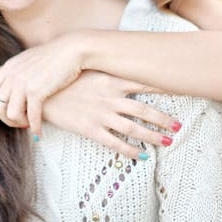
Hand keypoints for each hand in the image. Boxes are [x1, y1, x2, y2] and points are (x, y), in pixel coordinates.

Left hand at [0, 34, 82, 135]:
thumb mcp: (28, 60)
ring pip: (11, 114)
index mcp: (8, 68)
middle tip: (18, 125)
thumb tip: (7, 83)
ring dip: (20, 123)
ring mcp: (23, 83)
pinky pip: (31, 116)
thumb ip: (16, 71)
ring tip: (29, 125)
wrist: (71, 50)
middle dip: (5, 121)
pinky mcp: (36, 90)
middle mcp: (12, 75)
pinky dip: (35, 127)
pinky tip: (39, 133)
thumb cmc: (53, 57)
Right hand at [43, 71, 179, 158]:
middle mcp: (109, 97)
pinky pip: (115, 143)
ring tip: (168, 141)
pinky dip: (131, 151)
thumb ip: (108, 70)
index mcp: (110, 80)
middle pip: (144, 110)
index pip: (143, 82)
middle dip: (163, 119)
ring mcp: (101, 114)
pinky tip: (142, 155)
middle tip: (178, 125)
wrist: (41, 93)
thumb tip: (125, 66)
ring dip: (153, 136)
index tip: (179, 90)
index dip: (162, 88)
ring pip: (134, 128)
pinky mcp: (91, 129)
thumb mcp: (88, 71)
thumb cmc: (66, 80)